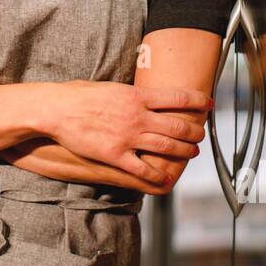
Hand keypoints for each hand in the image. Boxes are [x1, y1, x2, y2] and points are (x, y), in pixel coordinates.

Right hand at [41, 80, 210, 192]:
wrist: (57, 110)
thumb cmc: (79, 96)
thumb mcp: (111, 87)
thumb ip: (132, 94)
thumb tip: (146, 95)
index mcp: (137, 96)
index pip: (177, 98)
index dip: (197, 101)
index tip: (208, 103)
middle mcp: (138, 116)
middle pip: (178, 125)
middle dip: (194, 131)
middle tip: (200, 135)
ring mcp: (128, 137)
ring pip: (167, 147)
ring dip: (183, 152)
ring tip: (191, 153)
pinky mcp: (116, 155)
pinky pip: (143, 169)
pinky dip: (158, 175)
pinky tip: (166, 178)